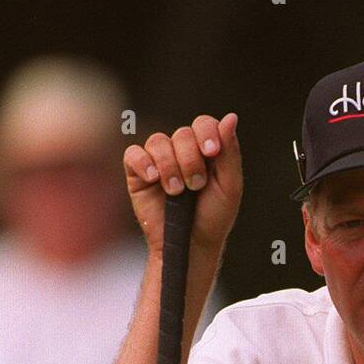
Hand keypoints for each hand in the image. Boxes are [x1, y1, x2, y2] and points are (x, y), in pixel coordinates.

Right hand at [123, 112, 241, 258]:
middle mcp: (181, 151)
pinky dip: (143, 163)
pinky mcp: (138, 173)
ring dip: (170, 166)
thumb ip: (230, 153)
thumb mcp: (229, 187)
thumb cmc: (213, 218)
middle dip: (191, 160)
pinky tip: (153, 178)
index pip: (204, 124)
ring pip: (158, 142)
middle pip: (182, 134)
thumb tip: (231, 117)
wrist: (191, 245)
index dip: (206, 133)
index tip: (211, 152)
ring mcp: (158, 161)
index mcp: (205, 151)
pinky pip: (133, 154)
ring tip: (176, 192)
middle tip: (196, 186)